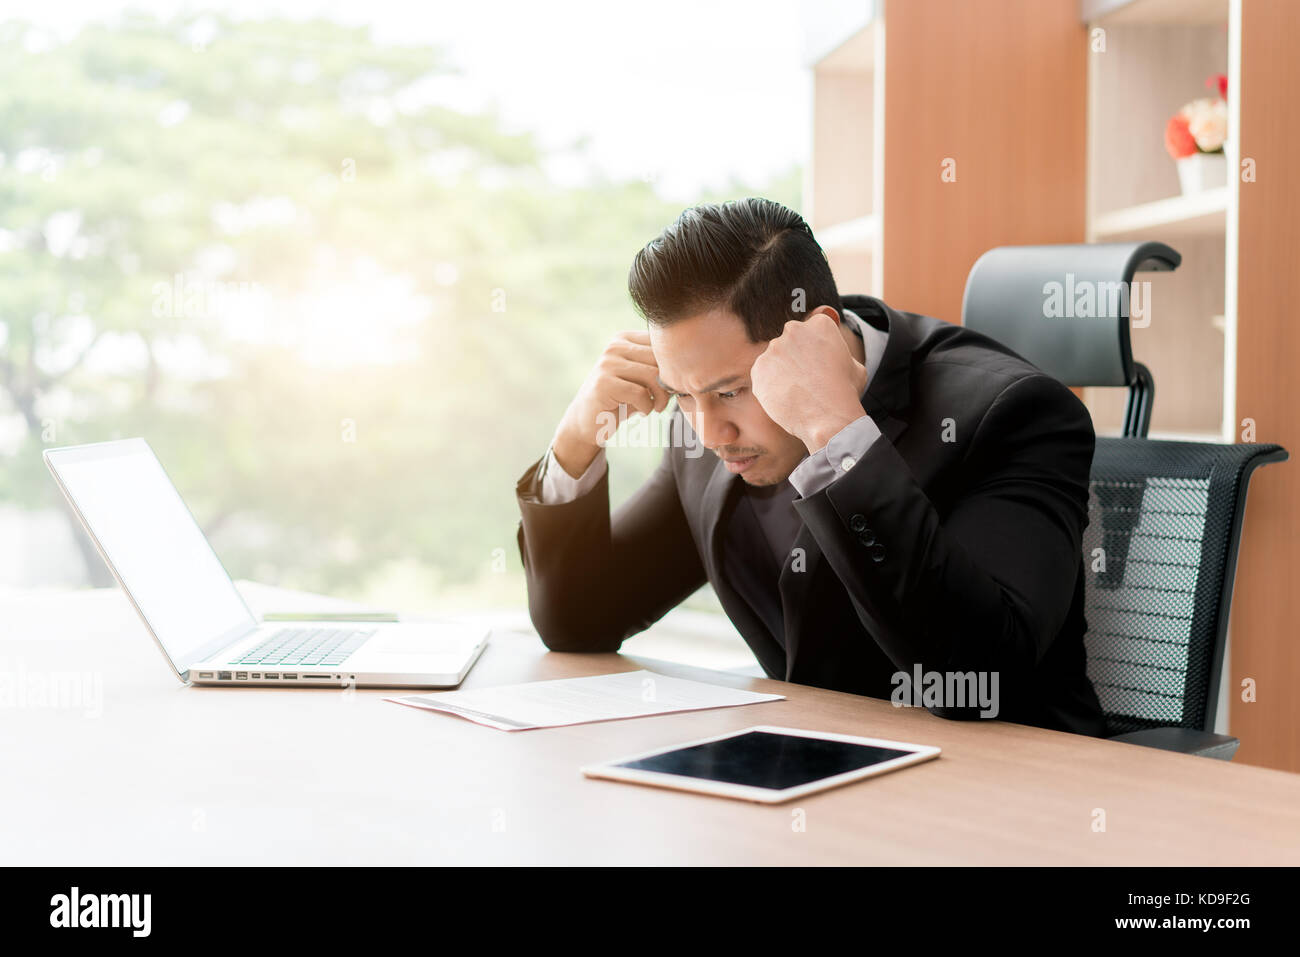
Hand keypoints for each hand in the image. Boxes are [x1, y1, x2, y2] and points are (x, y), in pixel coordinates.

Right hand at [552, 329, 668, 476]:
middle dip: (669, 383)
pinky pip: (640, 393)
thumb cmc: (622, 399)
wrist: (589, 421)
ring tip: (656, 407)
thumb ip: (658, 366)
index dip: (673, 367)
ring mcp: (607, 364)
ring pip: (652, 376)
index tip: (672, 387)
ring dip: (660, 397)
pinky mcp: (604, 384)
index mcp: (624, 338)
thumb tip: (693, 364)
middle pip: (659, 359)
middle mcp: (614, 346)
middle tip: (664, 400)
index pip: (661, 345)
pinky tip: (642, 412)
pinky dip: (647, 406)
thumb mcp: (640, 378)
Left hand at [750, 311, 867, 452]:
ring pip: (775, 359)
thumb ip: (838, 353)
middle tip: (806, 380)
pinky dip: (770, 386)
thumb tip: (832, 352)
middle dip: (796, 358)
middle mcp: (794, 330)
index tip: (819, 366)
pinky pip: (762, 375)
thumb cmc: (845, 394)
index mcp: (820, 324)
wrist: (826, 417)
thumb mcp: (855, 366)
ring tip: (797, 392)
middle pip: (791, 342)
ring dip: (782, 372)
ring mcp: (774, 348)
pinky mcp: (758, 368)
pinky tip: (785, 398)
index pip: (812, 331)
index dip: (815, 351)